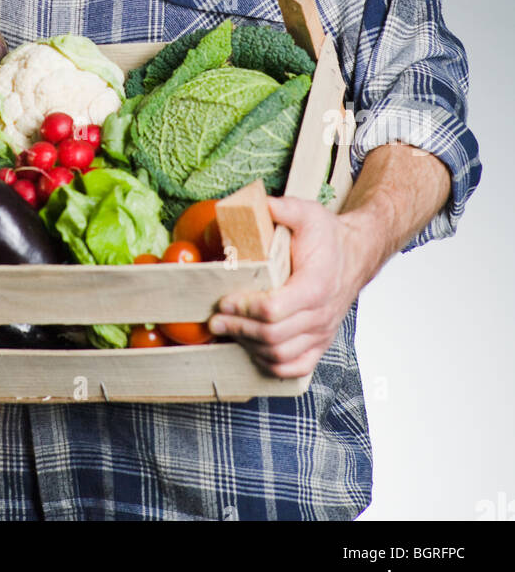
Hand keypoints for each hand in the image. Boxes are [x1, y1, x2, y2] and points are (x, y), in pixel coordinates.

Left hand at [208, 196, 369, 376]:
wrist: (356, 255)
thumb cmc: (329, 237)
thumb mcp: (308, 213)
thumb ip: (282, 208)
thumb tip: (257, 204)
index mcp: (315, 285)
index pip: (274, 309)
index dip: (244, 308)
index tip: (224, 301)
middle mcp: (321, 314)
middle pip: (273, 336)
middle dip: (239, 329)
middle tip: (216, 320)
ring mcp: (322, 332)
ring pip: (281, 355)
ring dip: (250, 347)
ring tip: (229, 332)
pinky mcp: (320, 342)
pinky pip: (296, 367)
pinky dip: (272, 365)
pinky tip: (253, 351)